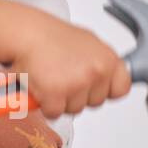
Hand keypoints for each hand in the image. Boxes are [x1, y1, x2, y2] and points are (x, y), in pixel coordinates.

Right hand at [11, 15, 131, 118]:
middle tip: (64, 76)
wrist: (26, 34)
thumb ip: (102, 63)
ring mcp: (77, 84)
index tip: (94, 84)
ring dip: (61, 100)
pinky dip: (45, 104)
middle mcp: (97, 71)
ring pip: (75, 109)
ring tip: (52, 77)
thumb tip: (110, 78)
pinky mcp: (56, 95)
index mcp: (108, 59)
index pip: (122, 89)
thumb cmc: (52, 37)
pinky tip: (42, 84)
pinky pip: (54, 113)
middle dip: (79, 95)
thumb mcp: (88, 44)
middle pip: (95, 102)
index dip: (106, 89)